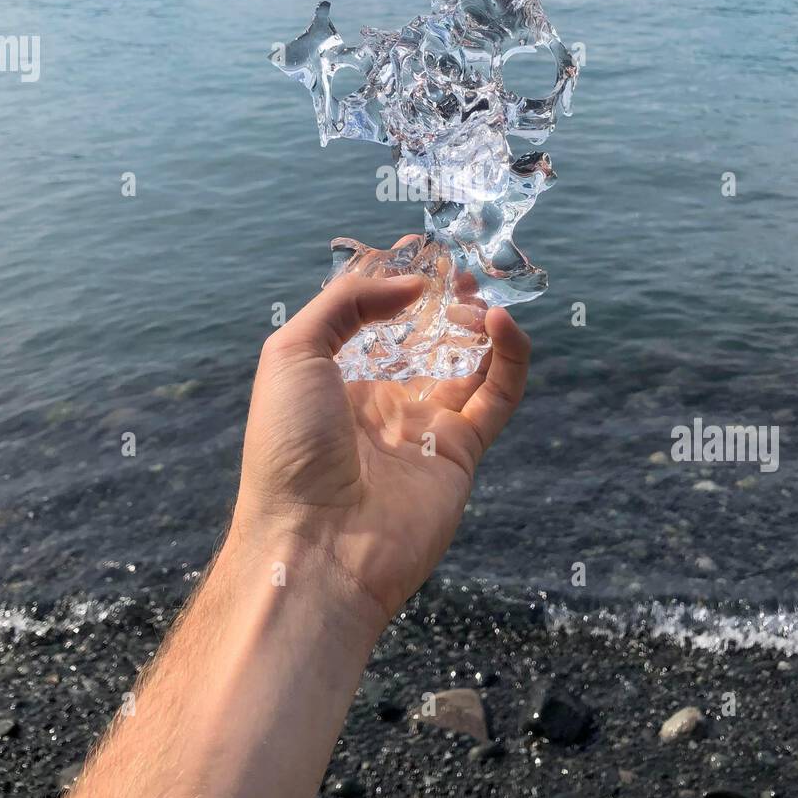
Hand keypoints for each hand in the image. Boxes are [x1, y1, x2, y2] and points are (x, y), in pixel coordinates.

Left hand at [229, 244, 529, 629]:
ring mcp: (425, 427)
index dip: (399, 286)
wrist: (316, 543)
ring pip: (468, 362)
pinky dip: (508, 356)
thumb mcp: (292, 353)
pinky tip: (498, 322)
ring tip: (479, 294)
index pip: (377, 321)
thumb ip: (346, 303)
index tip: (422, 254)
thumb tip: (410, 286)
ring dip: (479, 322)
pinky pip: (497, 396)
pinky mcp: (463, 452)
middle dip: (446, 301)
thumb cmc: (288, 448)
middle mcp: (382, 401)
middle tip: (461, 270)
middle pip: (427, 338)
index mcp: (336, 380)